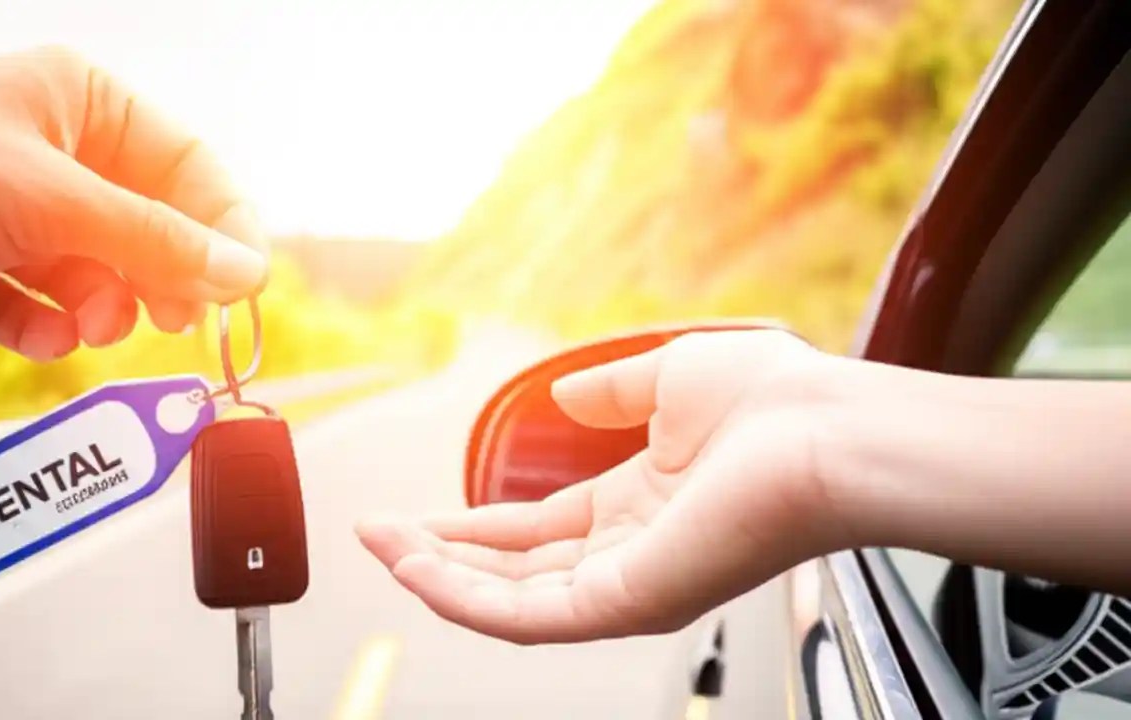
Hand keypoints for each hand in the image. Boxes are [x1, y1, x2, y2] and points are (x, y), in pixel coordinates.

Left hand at [0, 47, 267, 359]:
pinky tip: (43, 336)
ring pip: (93, 270)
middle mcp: (52, 152)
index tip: (242, 288)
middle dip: (158, 276)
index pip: (189, 167)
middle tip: (170, 318)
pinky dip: (43, 325)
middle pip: (146, 224)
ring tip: (88, 328)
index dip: (224, 228)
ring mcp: (8, 206)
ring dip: (100, 308)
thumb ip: (155, 241)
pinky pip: (32, 300)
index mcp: (83, 104)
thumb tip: (243, 272)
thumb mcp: (50, 201)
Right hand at [357, 330, 850, 643]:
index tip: (413, 514)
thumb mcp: (670, 378)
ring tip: (380, 549)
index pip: (536, 533)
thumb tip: (567, 392)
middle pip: (512, 572)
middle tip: (376, 535)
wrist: (831, 430)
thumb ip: (613, 392)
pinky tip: (417, 570)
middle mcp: (630, 555)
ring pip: (510, 602)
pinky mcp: (629, 603)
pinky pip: (528, 616)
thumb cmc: (776, 401)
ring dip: (437, 578)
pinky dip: (466, 598)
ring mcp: (629, 585)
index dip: (469, 525)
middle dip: (439, 555)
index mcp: (640, 507)